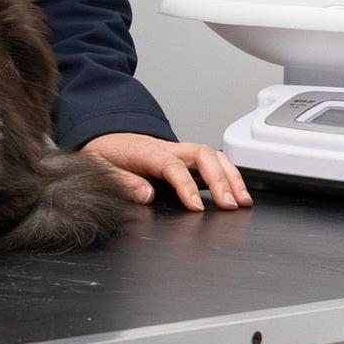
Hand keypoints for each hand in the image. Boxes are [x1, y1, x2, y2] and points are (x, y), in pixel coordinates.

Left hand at [81, 132, 252, 211]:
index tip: (196, 207)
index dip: (186, 186)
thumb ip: (123, 181)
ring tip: (242, 201)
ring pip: (213, 155)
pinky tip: (237, 191)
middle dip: (221, 179)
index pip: (172, 165)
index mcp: (145, 151)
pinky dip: (228, 174)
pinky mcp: (185, 157)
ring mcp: (178, 151)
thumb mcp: (100, 167)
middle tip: (230, 205)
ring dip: (231, 177)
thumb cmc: (105, 153)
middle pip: (202, 155)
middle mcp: (167, 148)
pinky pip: (212, 161)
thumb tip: (146, 194)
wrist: (105, 136)